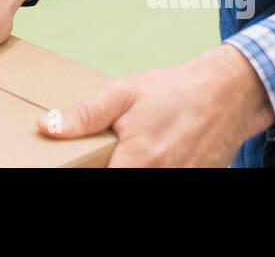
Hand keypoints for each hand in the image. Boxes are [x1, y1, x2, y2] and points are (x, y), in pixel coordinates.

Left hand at [38, 44, 274, 166]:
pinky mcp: (197, 180)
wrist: (228, 93)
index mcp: (138, 161)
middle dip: (113, 167)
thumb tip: (46, 126)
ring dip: (134, 167)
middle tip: (113, 151)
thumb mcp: (123, 93)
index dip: (90, 170)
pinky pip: (169, 178)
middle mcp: (161, 177)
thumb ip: (85, 115)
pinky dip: (159, 167)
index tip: (84, 162)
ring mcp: (182, 180)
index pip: (102, 179)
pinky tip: (155, 154)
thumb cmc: (174, 90)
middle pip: (122, 180)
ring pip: (148, 184)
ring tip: (135, 150)